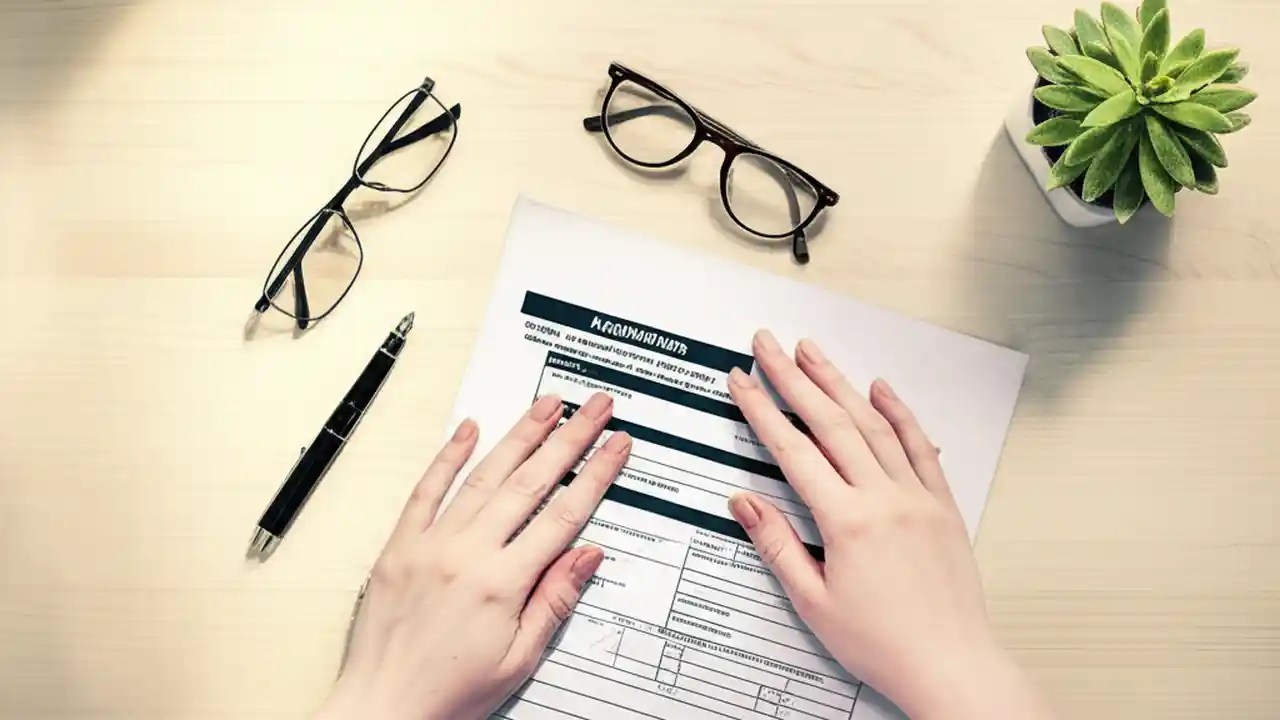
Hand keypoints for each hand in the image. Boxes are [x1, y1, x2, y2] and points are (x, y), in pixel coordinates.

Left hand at [314, 392, 630, 719]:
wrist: (383, 708)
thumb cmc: (449, 693)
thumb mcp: (519, 659)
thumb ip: (554, 600)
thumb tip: (588, 554)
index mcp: (502, 584)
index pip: (563, 516)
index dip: (595, 475)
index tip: (615, 445)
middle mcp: (466, 554)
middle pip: (530, 483)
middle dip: (568, 439)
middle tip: (593, 408)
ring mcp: (430, 545)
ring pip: (483, 477)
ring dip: (519, 436)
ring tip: (546, 405)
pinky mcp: (399, 546)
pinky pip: (425, 491)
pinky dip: (447, 457)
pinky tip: (468, 429)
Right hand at [726, 331, 1051, 719]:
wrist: (951, 665)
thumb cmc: (884, 644)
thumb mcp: (814, 602)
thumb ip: (777, 544)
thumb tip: (744, 503)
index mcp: (848, 522)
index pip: (794, 451)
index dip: (762, 411)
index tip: (743, 381)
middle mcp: (885, 499)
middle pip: (830, 423)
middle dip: (794, 378)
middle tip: (770, 345)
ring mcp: (917, 497)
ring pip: (873, 425)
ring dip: (840, 384)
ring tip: (814, 353)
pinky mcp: (942, 505)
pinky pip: (919, 447)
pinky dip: (899, 414)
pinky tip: (881, 390)